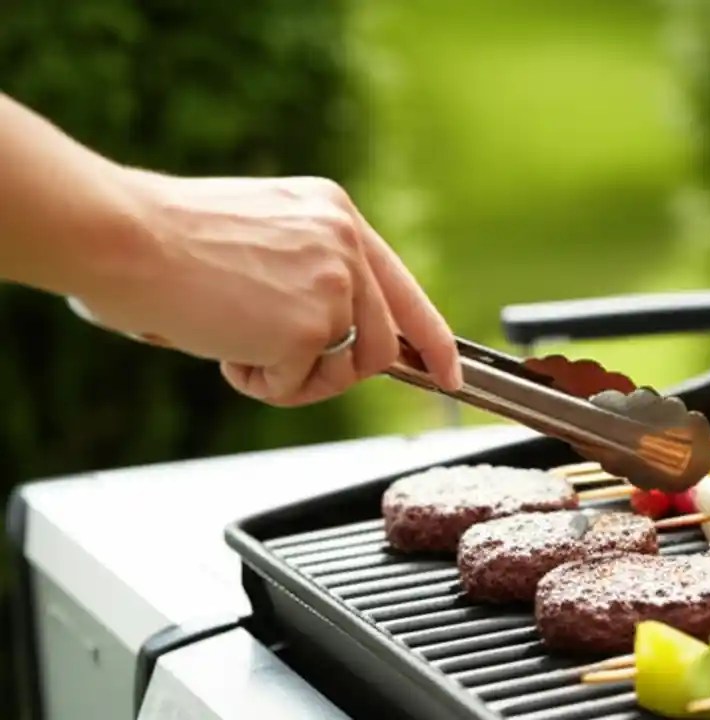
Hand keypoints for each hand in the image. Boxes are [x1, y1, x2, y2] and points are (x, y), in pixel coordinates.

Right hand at [75, 171, 463, 405]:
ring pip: (342, 370)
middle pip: (382, 343)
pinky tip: (219, 341)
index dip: (432, 339)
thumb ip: (306, 271)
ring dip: (289, 376)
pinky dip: (254, 380)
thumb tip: (327, 334)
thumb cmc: (164, 237)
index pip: (403, 287)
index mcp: (335, 214)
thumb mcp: (259, 235)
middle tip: (280, 368)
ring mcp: (334, 286)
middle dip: (338, 373)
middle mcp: (345, 244)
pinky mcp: (309, 328)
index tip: (451, 374)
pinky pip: (292, 385)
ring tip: (234, 341)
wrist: (123, 235)